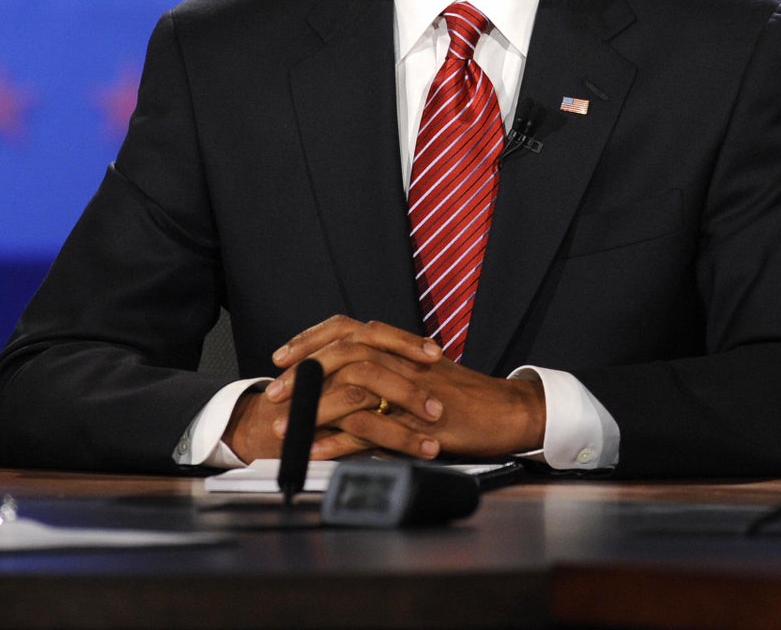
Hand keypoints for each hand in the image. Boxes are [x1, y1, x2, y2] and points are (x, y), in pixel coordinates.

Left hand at [240, 315, 546, 462]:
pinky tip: (319, 451)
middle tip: (275, 392)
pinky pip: (374, 430)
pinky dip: (341, 441)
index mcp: (397, 347)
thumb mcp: (417, 375)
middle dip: (303, 372)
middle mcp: (401, 360)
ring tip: (286, 427)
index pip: (345, 329)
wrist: (506, 411)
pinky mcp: (420, 422)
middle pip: (343, 353)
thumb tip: (340, 381)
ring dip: (314, 407)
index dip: (310, 339)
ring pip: (354, 388)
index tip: (281, 357)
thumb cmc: (461, 395)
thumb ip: (383, 373)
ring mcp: (410, 390)